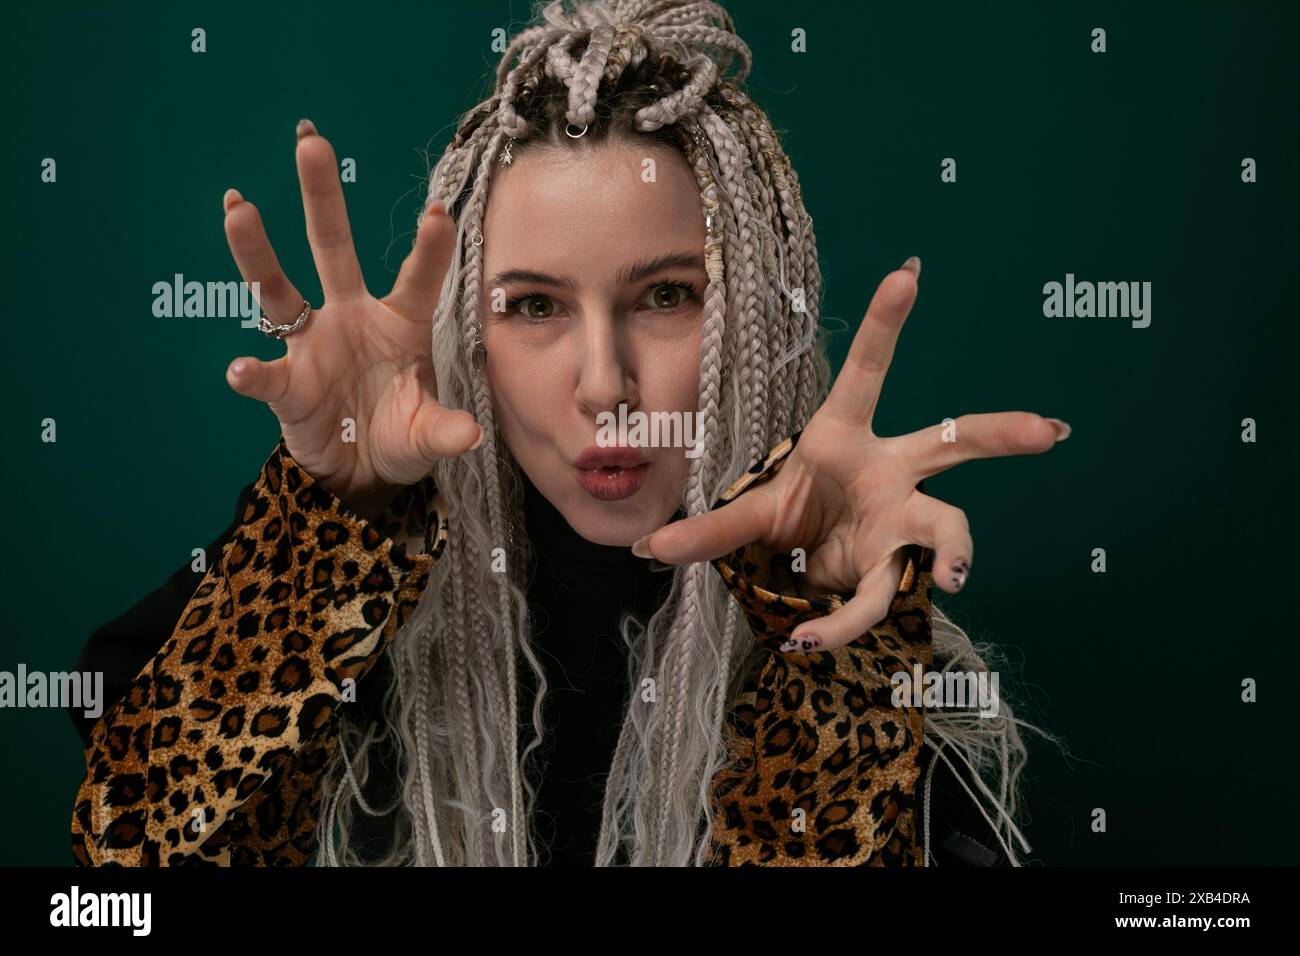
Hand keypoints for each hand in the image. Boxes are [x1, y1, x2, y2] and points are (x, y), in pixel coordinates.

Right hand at [222, 119, 480, 517]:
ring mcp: (313, 345)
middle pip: (332, 248)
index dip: (429, 248)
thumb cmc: (399, 434)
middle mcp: (351, 318)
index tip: (439, 211)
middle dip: (323, 197)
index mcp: (400, 323)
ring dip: (257, 251)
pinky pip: (266, 374)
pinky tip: (241, 370)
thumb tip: (469, 436)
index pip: (418, 278)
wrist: (361, 472)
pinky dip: (252, 374)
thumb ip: (445, 431)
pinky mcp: (286, 384)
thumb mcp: (428, 434)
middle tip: (310, 142)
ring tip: (238, 209)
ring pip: (280, 288)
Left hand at [636, 258, 1069, 650]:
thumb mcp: (749, 516)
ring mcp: (900, 522)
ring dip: (954, 552)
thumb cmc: (793, 514)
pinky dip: (841, 622)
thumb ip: (707, 530)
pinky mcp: (891, 570)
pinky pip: (878, 598)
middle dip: (998, 434)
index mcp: (846, 436)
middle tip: (1047, 431)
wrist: (804, 564)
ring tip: (954, 577)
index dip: (886, 325)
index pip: (869, 372)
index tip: (907, 272)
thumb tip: (646, 547)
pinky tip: (809, 639)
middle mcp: (889, 473)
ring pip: (947, 527)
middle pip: (951, 444)